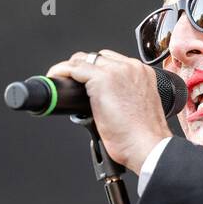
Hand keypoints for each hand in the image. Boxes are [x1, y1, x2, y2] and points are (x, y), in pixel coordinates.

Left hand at [43, 48, 172, 173]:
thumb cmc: (144, 137)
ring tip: (60, 79)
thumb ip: (125, 99)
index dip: (95, 69)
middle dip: (82, 67)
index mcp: (142, 74)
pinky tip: (55, 77)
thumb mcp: (138, 110)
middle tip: (71, 81)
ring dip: (71, 68)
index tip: (86, 79)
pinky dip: (62, 71)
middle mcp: (131, 68)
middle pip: (98, 58)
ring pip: (85, 60)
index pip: (113, 61)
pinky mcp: (102, 79)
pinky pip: (74, 68)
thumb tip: (104, 105)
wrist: (148, 146)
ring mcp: (116, 71)